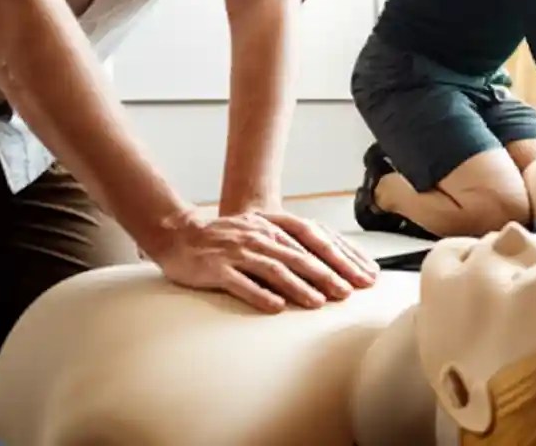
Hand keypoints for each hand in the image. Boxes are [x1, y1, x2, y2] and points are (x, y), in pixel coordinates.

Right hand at [151, 210, 379, 312]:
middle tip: (346, 293)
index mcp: (273, 227)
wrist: (179, 235)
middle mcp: (258, 236)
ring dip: (299, 286)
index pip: (313, 242)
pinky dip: (260, 295)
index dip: (338, 258)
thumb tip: (325, 267)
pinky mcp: (216, 267)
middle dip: (326, 275)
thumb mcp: (260, 234)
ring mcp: (237, 251)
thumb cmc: (225, 240)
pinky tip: (276, 307)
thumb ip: (287, 246)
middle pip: (299, 256)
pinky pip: (241, 282)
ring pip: (274, 269)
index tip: (356, 276)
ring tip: (318, 302)